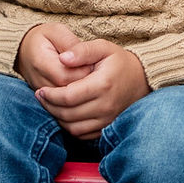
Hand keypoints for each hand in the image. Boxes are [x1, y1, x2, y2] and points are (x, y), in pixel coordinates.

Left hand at [19, 25, 149, 136]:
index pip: (67, 96)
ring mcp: (108, 119)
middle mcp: (106, 105)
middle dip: (50, 106)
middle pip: (68, 114)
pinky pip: (83, 135)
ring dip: (58, 118)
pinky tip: (64, 115)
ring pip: (73, 128)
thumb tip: (62, 58)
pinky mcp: (108, 127)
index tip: (41, 90)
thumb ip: (82, 50)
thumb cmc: (119, 62)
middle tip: (41, 97)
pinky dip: (70, 127)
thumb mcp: (103, 47)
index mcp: (102, 85)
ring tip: (51, 105)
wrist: (142, 79)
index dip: (50, 95)